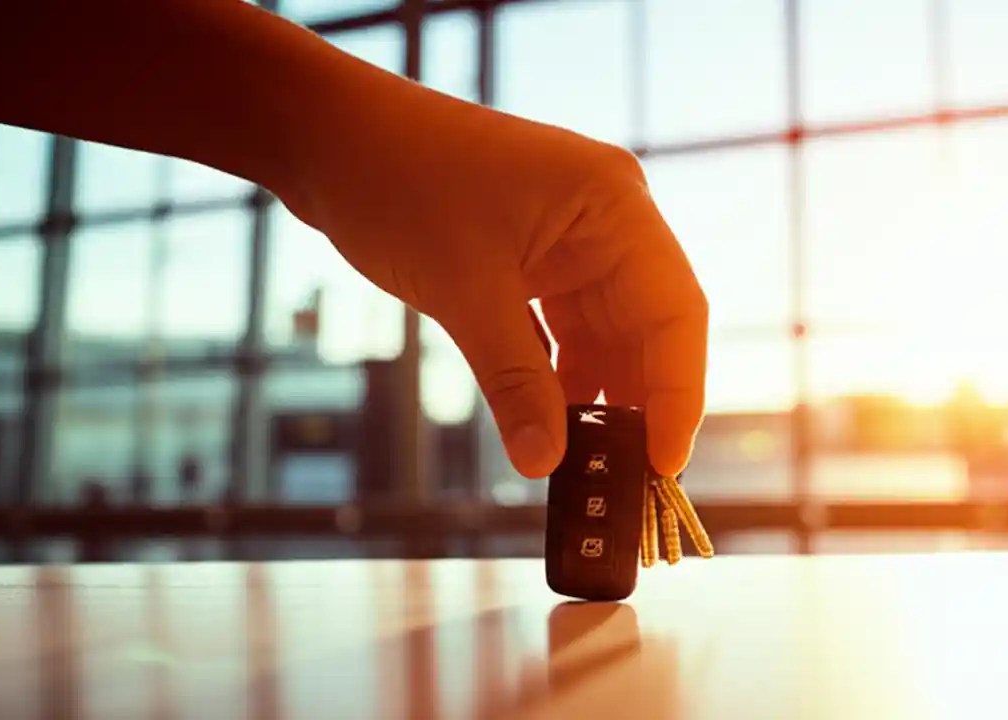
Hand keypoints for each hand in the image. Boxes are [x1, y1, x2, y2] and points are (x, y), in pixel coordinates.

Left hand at [280, 62, 707, 479]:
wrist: (328, 137)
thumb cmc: (398, 181)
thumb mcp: (464, 290)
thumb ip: (514, 381)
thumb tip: (544, 461)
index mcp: (615, 204)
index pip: (675, 312)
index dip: (678, 394)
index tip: (664, 464)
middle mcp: (607, 218)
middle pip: (647, 328)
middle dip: (637, 404)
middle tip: (625, 481)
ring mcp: (571, 238)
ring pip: (607, 334)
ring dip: (597, 395)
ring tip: (589, 464)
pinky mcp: (536, 257)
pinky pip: (566, 329)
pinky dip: (560, 375)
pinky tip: (554, 423)